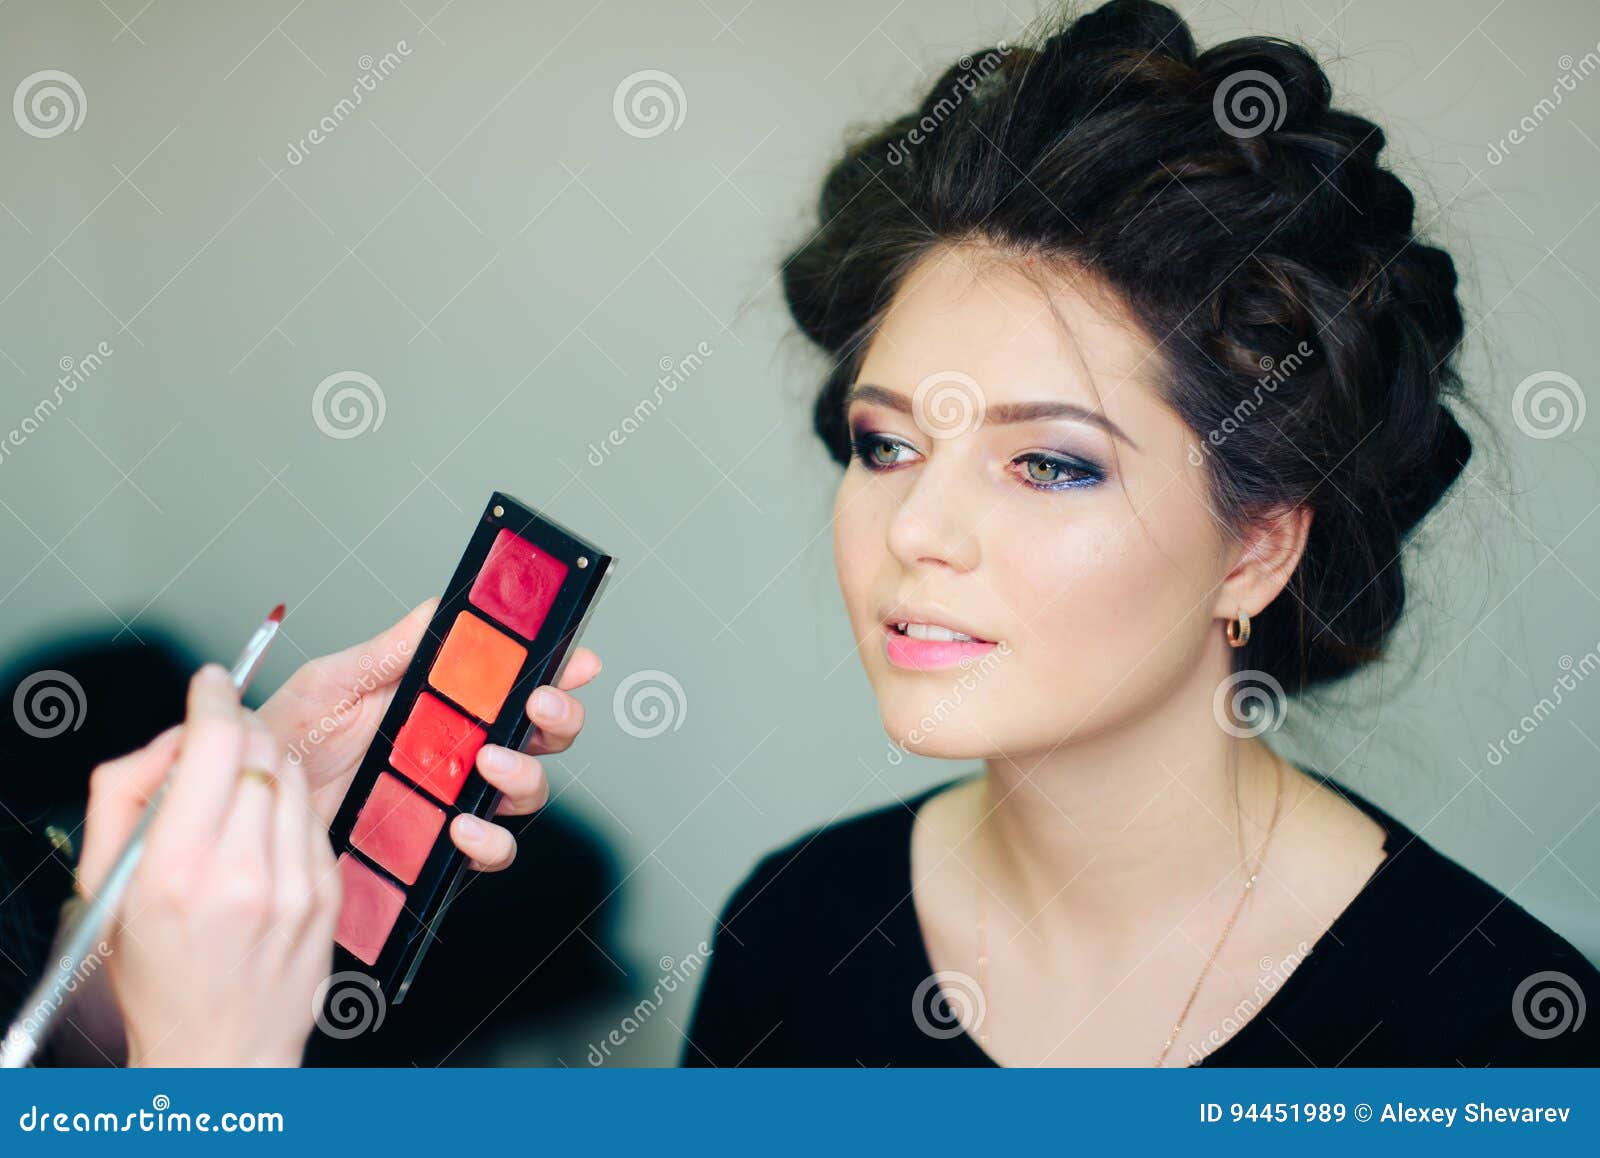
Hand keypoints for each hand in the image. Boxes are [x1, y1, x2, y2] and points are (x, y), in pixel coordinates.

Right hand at [78, 665, 338, 1066]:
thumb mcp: (107, 886)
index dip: (214, 698)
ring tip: (235, 796)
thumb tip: (172, 736)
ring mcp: (295, 883)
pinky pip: (312, 816)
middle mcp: (242, 873)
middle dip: (237, 729)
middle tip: (217, 739)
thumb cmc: (158, 975)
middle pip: (260, 750)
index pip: (215, 743)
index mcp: (176, 869)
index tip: (211, 683)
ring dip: (264, 765)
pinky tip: (261, 837)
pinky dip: (286, 809)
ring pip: (292, 776)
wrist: (220, 1051)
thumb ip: (126, 795)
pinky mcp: (328, 892)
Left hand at [256, 599, 601, 870]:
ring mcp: (453, 800)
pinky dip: (489, 842)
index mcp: (444, 701)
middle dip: (559, 718)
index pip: (518, 681)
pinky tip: (461, 827)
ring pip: (526, 792)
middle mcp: (459, 750)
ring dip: (524, 776)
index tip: (576, 659)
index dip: (559, 668)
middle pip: (541, 736)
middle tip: (537, 707)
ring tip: (489, 764)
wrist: (244, 805)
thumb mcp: (334, 681)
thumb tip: (442, 607)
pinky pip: (488, 852)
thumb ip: (392, 650)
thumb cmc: (286, 740)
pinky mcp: (436, 848)